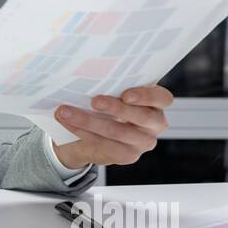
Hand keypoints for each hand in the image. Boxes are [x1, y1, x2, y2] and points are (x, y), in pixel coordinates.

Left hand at [53, 84, 173, 169]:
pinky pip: (105, 145)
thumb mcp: (112, 91)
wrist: (92, 133)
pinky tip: (68, 123)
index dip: (146, 95)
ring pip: (118, 132)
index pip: (162, 98)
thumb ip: (110, 84)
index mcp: (156, 102)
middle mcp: (155, 123)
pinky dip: (83, 132)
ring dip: (89, 121)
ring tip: (65, 111)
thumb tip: (87, 71)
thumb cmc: (106, 104)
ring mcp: (143, 142)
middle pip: (142, 117)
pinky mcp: (128, 155)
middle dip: (116, 108)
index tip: (126, 94)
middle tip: (94, 101)